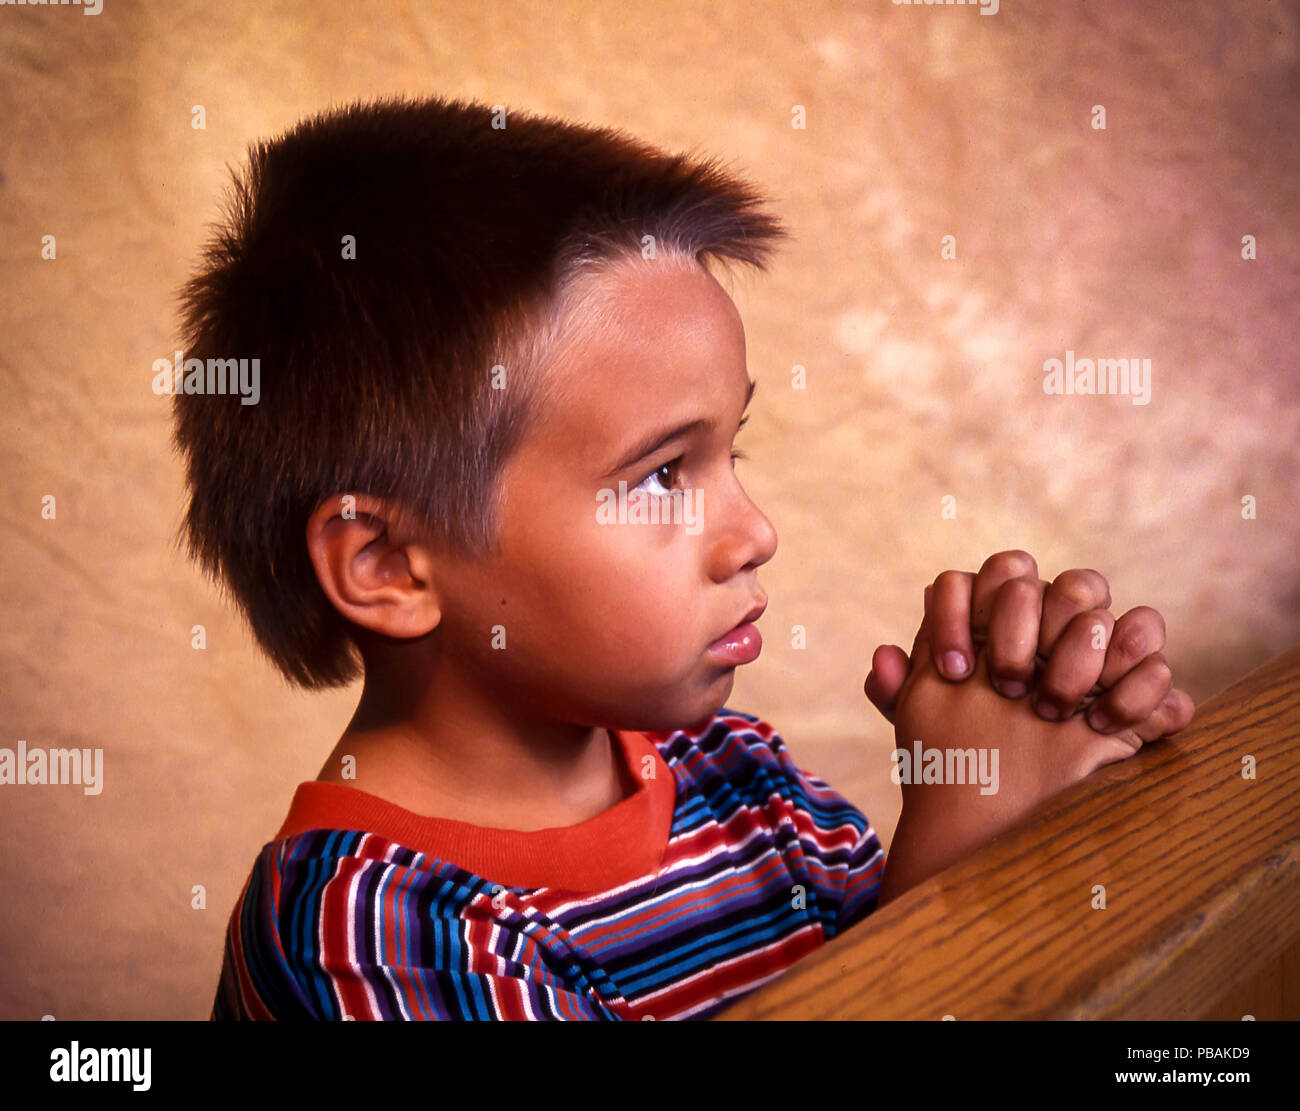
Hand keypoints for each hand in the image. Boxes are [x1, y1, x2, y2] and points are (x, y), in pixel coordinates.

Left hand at [880, 596, 1185, 896]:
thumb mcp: (921, 731)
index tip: (953, 669)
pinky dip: (1135, 691)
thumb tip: (886, 656)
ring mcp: (1101, 652)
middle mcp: (1055, 623)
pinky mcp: (1143, 689)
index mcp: (1000, 617)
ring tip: (1053, 709)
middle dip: (1025, 633)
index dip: (966, 611)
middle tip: (1007, 689)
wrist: (1012, 815)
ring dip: (1080, 656)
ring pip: (1107, 612)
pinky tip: (1100, 726)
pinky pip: (1158, 665)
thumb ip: (897, 690)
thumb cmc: (959, 759)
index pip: (995, 573)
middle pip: (1059, 583)